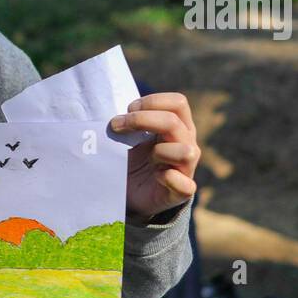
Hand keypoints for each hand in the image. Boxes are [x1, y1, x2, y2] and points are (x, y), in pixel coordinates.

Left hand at [111, 92, 198, 220]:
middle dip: (141, 120)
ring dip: (160, 151)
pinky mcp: (182, 191)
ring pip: (185, 151)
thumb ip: (126, 124)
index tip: (128, 110)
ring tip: (147, 159)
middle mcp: (187, 144)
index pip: (177, 103)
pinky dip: (171, 179)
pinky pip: (185, 185)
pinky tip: (158, 176)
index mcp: (178, 127)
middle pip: (173, 122)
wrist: (134, 195)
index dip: (152, 102)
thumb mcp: (130, 139)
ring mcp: (186, 168)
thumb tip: (111, 117)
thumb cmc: (134, 161)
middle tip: (116, 126)